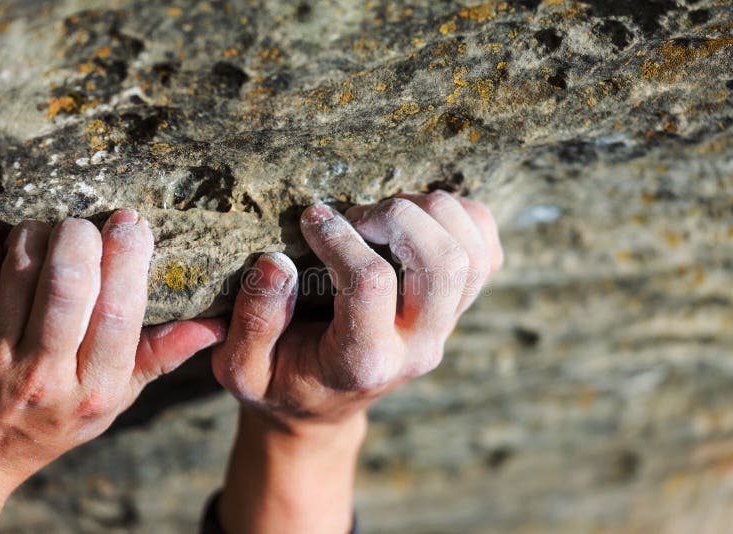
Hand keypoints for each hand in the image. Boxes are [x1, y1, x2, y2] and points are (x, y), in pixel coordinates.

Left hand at [0, 210, 224, 530]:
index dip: (129, 257)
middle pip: (70, 283)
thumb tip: (215, 323)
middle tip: (88, 226)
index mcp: (93, 387)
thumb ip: (160, 355)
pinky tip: (6, 251)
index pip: (120, 311)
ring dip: (41, 234)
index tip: (133, 223)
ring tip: (50, 236)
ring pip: (22, 267)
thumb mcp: (114, 398)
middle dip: (83, 236)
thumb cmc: (53, 419)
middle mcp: (42, 374)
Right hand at [214, 191, 502, 427]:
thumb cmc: (280, 382)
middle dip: (398, 217)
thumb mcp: (244, 369)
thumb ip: (254, 322)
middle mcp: (416, 345)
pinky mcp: (458, 307)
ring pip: (473, 254)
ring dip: (433, 214)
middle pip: (442, 264)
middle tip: (356, 215)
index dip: (339, 238)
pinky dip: (463, 220)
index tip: (310, 219)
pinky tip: (418, 219)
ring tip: (385, 214)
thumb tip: (275, 263)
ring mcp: (445, 326)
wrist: (323, 408)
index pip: (370, 282)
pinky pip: (488, 252)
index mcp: (362, 361)